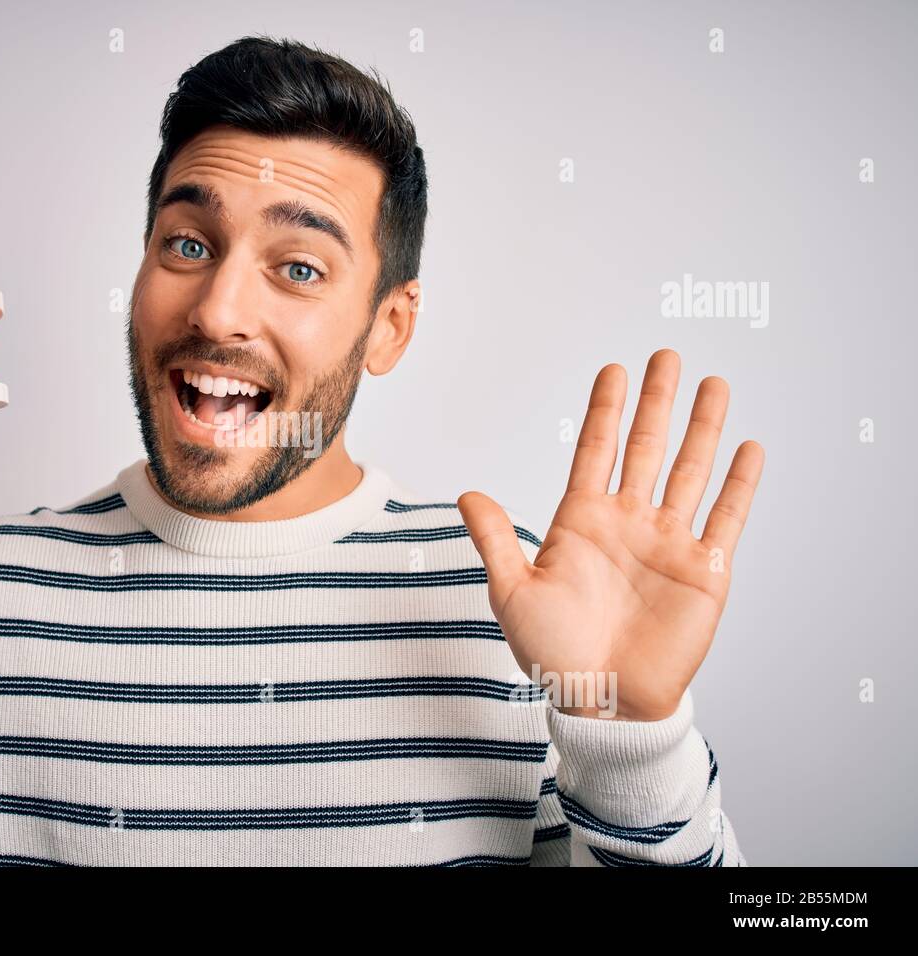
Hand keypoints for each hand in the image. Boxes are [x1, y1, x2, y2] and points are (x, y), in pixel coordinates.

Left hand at [458, 349, 763, 720]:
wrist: (601, 703)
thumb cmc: (552, 654)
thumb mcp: (514, 593)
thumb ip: (496, 539)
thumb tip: (467, 493)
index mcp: (581, 521)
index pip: (597, 450)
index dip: (606, 410)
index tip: (614, 369)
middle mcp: (627, 523)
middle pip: (647, 448)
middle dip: (657, 402)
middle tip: (667, 355)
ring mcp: (668, 543)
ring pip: (690, 471)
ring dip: (703, 428)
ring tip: (715, 384)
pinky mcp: (704, 571)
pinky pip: (725, 518)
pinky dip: (739, 483)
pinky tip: (748, 447)